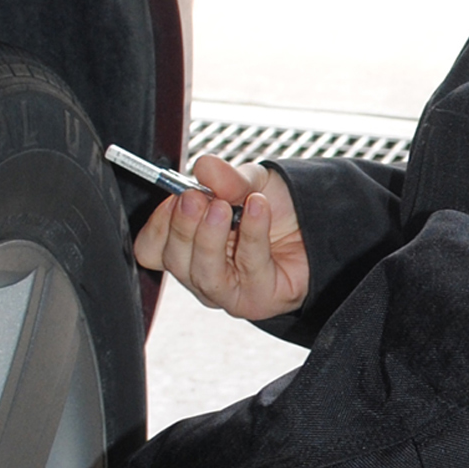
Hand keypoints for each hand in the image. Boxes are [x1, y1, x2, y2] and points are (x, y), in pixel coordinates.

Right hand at [132, 153, 310, 318]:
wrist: (318, 224)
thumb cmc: (274, 209)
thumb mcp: (247, 182)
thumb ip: (225, 177)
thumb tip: (204, 167)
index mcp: (187, 249)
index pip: (151, 250)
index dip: (158, 226)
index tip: (175, 197)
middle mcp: (202, 274)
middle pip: (175, 261)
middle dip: (183, 227)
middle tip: (196, 198)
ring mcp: (229, 293)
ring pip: (205, 273)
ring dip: (212, 236)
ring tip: (226, 205)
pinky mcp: (259, 300)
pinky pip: (250, 268)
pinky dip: (252, 234)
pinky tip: (258, 208)